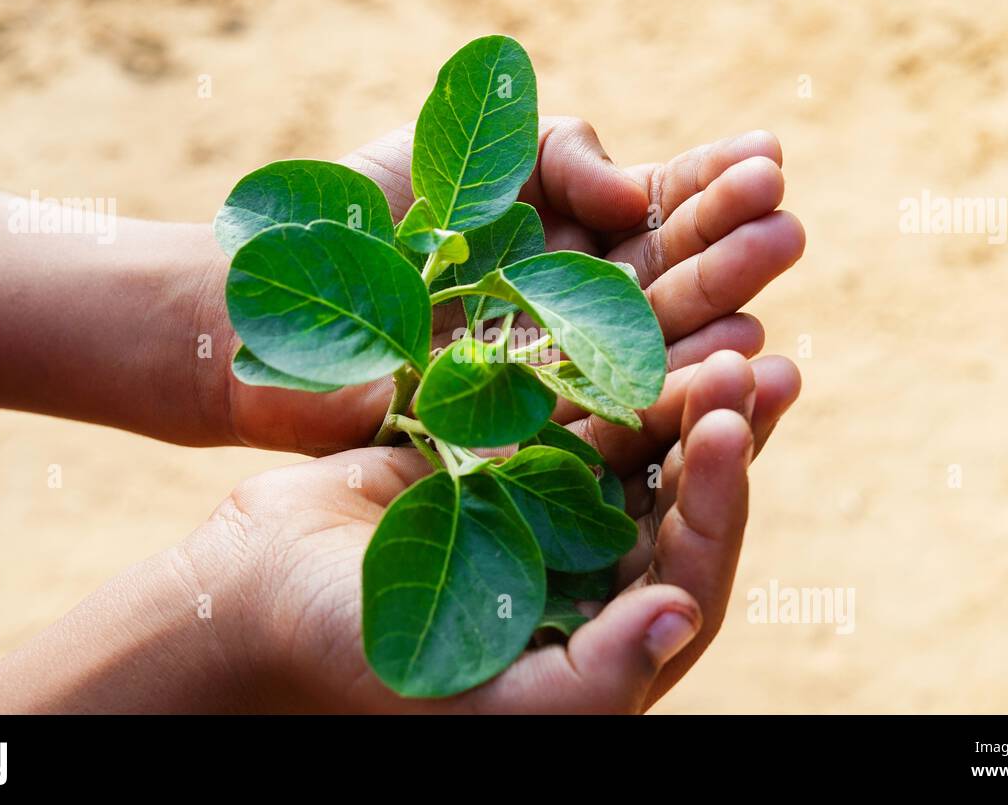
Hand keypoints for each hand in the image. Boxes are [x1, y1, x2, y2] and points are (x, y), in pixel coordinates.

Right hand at [177, 348, 798, 712]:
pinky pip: (574, 407)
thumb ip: (585, 682)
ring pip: (635, 448)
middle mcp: (587, 579)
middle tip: (754, 362)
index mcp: (596, 645)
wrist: (253, 589)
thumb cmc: (350, 653)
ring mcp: (549, 516)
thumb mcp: (472, 692)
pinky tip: (630, 314)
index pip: (689, 575)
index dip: (720, 503)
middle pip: (678, 506)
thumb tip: (681, 617)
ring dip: (679, 391)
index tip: (728, 422)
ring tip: (723, 325)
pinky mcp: (508, 462)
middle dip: (720, 436)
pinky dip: (605, 365)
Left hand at [198, 119, 803, 453]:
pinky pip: (606, 408)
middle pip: (663, 278)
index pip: (649, 211)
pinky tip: (726, 354)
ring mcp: (549, 373)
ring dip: (717, 308)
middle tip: (789, 220)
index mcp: (556, 239)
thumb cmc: (352, 224)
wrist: (262, 315)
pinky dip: (667, 385)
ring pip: (650, 342)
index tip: (767, 157)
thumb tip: (635, 189)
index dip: (704, 187)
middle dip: (726, 245)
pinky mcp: (526, 436)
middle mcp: (564, 309)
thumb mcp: (459, 154)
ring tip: (774, 267)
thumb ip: (557, 155)